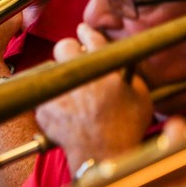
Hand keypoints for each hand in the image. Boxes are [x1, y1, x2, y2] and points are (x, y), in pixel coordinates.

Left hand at [35, 23, 153, 172]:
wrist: (104, 155)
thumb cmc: (126, 129)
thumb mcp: (141, 96)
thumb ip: (129, 74)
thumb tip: (119, 64)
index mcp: (104, 67)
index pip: (92, 37)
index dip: (87, 32)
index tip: (84, 31)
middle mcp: (80, 73)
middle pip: (64, 46)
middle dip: (68, 50)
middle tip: (75, 61)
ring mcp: (59, 89)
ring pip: (51, 69)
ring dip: (60, 75)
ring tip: (71, 90)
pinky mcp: (44, 106)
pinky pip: (44, 95)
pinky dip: (51, 99)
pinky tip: (63, 110)